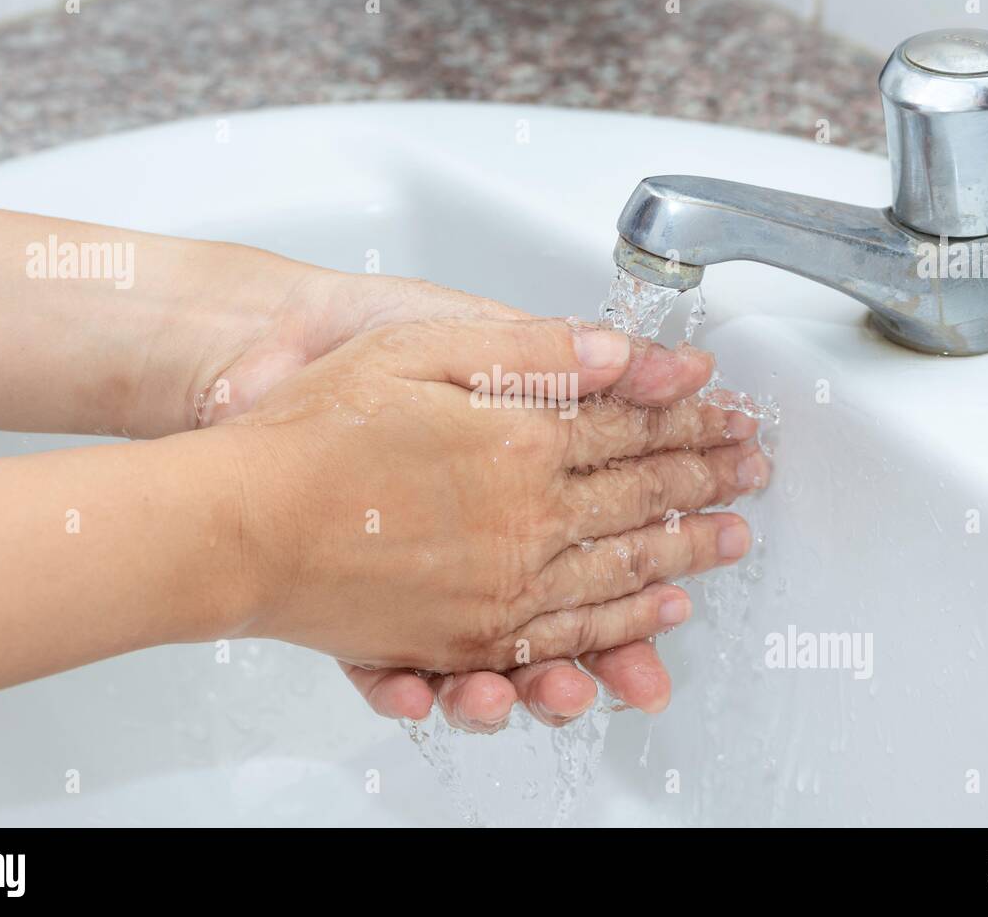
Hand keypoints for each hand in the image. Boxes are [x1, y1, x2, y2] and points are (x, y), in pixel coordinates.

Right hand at [214, 316, 764, 683]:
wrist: (235, 525)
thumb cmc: (313, 429)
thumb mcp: (424, 349)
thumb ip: (539, 351)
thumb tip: (635, 352)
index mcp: (523, 443)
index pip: (632, 426)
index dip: (690, 417)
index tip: (734, 415)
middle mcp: (528, 523)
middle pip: (642, 500)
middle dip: (706, 481)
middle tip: (753, 475)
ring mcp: (503, 589)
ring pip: (623, 573)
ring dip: (685, 554)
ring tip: (730, 544)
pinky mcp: (470, 638)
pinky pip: (572, 633)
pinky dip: (625, 621)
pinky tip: (656, 617)